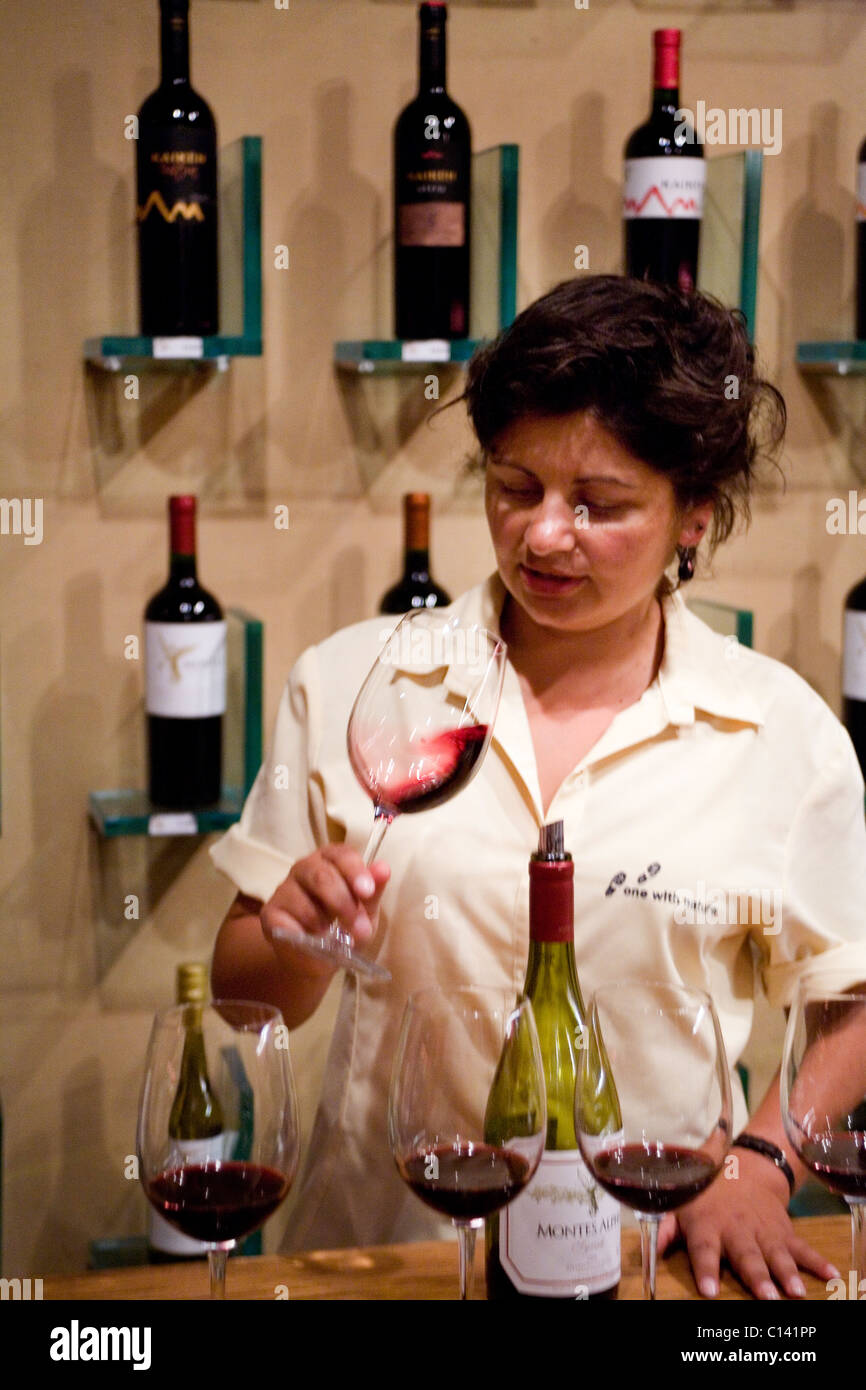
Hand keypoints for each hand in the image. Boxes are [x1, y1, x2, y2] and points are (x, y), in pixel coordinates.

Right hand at [260, 846, 390, 976]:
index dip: (355, 870)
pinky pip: (286, 922)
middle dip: (343, 903)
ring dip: (322, 924)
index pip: (341, 854)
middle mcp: (305, 867)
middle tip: (359, 929)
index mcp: (331, 860)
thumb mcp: (365, 913)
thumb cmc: (343, 928)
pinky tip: (310, 942)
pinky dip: (303, 936)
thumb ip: (373, 892)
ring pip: (303, 899)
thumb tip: (384, 868)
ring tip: (331, 937)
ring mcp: (284, 888)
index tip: (367, 892)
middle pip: (321, 875)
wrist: (317, 960)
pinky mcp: (269, 913)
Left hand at [657, 1149, 840, 1299]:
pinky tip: (830, 1274)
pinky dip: (817, 1261)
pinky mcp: (784, 1231)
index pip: (704, 1249)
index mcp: (708, 1225)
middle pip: (746, 1255)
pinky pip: (802, 1247)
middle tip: (766, 1296)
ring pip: (775, 1253)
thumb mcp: (681, 1204)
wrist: (746, 1168)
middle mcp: (737, 1229)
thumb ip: (665, 1229)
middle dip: (756, 1276)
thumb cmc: (707, 1192)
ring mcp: (763, 1231)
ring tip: (794, 1291)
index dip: (706, 1269)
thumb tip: (647, 1253)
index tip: (709, 1291)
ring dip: (786, 1272)